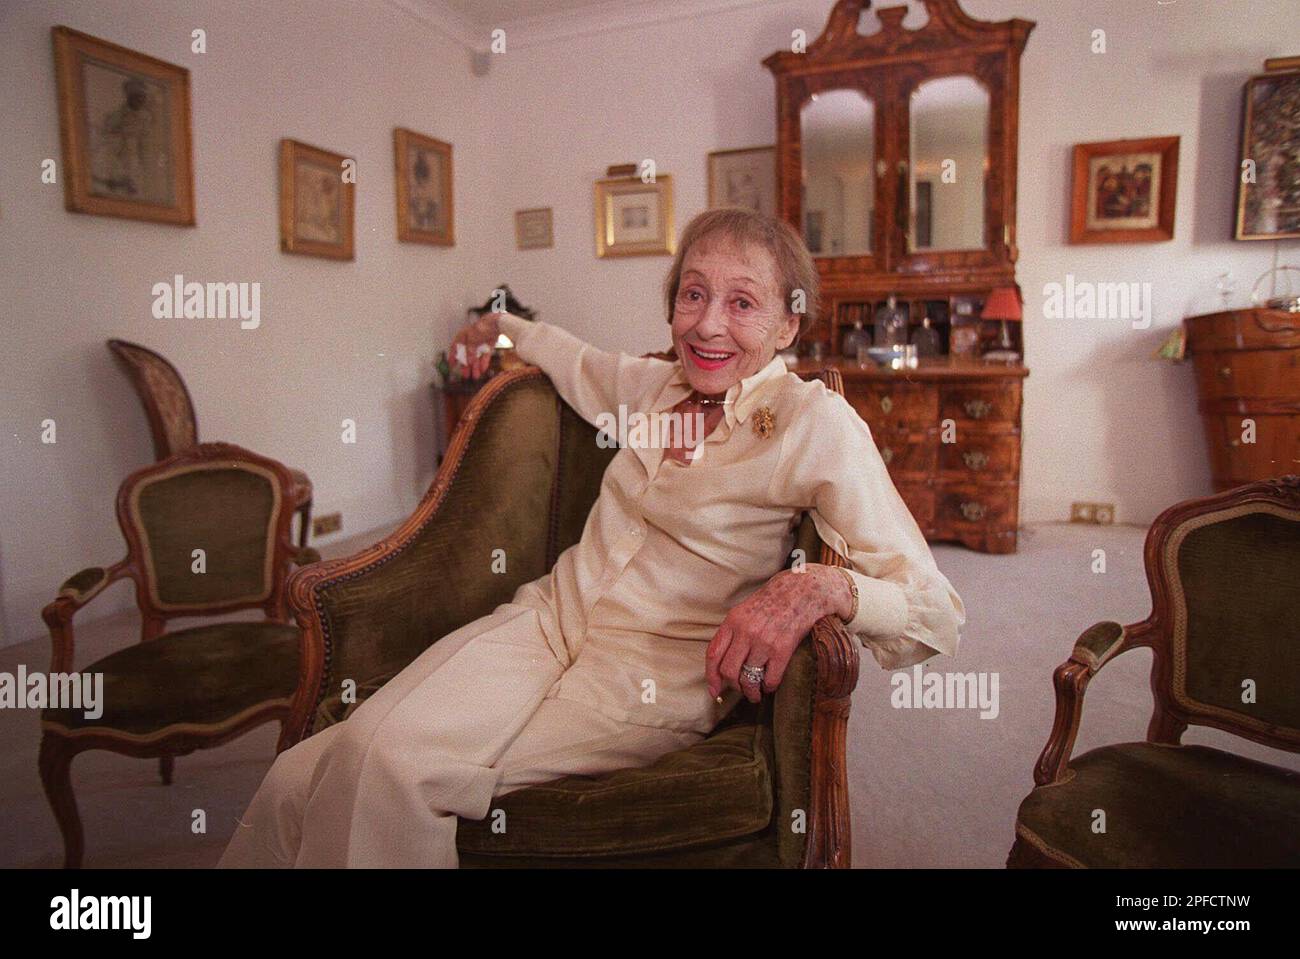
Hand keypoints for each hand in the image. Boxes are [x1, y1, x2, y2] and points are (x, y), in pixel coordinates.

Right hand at [450, 312, 503, 379]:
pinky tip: (483, 370)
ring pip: (476, 357)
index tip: (452, 365)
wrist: (497, 323)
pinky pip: (485, 355)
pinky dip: (484, 362)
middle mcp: (470, 339)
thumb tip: (469, 363)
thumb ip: (469, 352)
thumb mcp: (472, 341)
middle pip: (467, 355)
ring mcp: (480, 342)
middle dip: (466, 366)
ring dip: (475, 366)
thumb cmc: (481, 329)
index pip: (455, 347)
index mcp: (463, 336)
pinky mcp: (488, 344)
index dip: (453, 356)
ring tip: (476, 376)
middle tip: (465, 376)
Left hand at [705, 565, 853, 702]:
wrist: (803, 590)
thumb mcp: (745, 610)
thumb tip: (723, 661)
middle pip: (728, 671)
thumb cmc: (774, 600)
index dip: (711, 677)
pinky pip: (771, 678)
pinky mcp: (783, 649)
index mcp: (733, 621)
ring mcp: (764, 641)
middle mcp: (746, 632)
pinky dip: (769, 686)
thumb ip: (733, 632)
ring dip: (751, 692)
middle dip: (733, 686)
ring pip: (748, 678)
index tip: (714, 691)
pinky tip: (770, 684)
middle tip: (740, 689)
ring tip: (755, 694)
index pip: (713, 654)